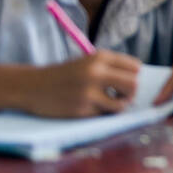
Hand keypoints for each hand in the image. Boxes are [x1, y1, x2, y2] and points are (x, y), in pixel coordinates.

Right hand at [22, 51, 141, 117]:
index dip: (134, 76)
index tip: (124, 80)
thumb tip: (139, 80)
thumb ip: (112, 68)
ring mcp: (88, 92)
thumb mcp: (88, 62)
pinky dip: (101, 112)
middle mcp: (96, 72)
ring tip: (107, 102)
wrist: (33, 86)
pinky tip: (89, 107)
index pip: (135, 67)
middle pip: (134, 84)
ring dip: (118, 105)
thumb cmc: (66, 74)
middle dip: (131, 92)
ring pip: (122, 104)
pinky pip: (104, 114)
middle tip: (121, 95)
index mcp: (99, 57)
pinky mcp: (82, 110)